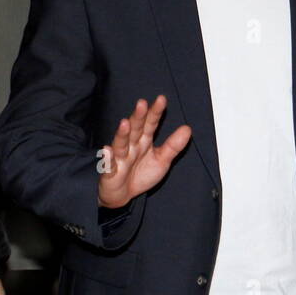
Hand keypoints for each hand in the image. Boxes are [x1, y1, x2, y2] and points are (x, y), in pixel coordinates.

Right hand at [97, 95, 191, 209]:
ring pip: (121, 144)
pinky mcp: (110, 173)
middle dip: (138, 117)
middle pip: (135, 130)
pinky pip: (108, 166)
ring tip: (124, 123)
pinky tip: (107, 151)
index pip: (150, 124)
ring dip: (122, 134)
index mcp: (144, 141)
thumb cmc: (141, 174)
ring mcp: (119, 158)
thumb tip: (188, 128)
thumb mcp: (162, 160)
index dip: (155, 112)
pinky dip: (107, 159)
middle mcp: (131, 146)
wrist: (123, 195)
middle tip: (142, 103)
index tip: (161, 99)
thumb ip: (173, 145)